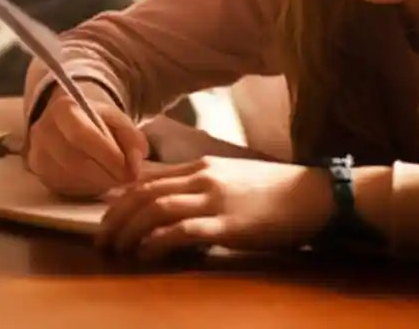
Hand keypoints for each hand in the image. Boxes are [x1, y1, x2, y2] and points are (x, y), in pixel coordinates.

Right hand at [26, 86, 149, 198]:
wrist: (67, 123)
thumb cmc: (96, 120)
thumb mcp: (118, 120)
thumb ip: (131, 138)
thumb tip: (134, 167)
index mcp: (63, 109)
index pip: (82, 135)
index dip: (108, 156)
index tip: (130, 170)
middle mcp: (43, 131)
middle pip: (74, 161)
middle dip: (106, 175)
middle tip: (127, 180)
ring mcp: (38, 155)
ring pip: (70, 178)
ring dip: (98, 184)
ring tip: (116, 180)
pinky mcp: (39, 174)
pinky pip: (65, 188)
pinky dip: (87, 189)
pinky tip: (99, 182)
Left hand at [97, 156, 334, 260]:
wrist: (315, 195)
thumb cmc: (275, 191)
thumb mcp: (231, 179)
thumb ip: (201, 186)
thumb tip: (171, 205)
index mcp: (202, 165)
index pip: (148, 178)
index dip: (121, 198)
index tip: (107, 217)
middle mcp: (202, 177)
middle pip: (143, 192)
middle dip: (116, 216)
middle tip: (102, 238)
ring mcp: (215, 199)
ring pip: (156, 208)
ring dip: (129, 230)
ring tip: (117, 249)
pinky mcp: (228, 224)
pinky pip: (182, 230)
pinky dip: (158, 241)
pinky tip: (147, 253)